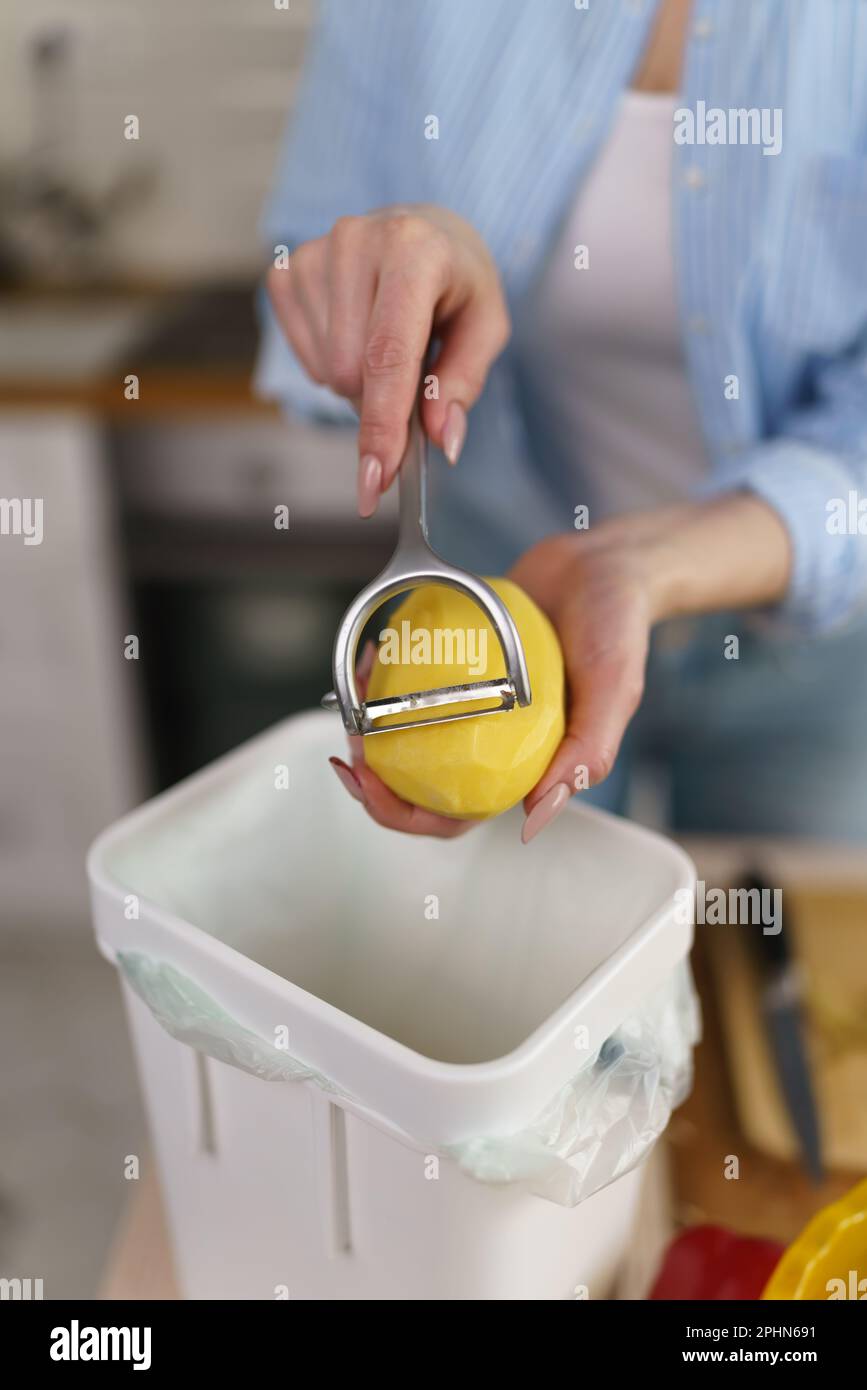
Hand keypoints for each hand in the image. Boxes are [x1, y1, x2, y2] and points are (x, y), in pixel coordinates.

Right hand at [267, 205, 509, 515]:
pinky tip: (356, 333)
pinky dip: (332, 365)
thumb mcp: (486, 328)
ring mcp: (314, 252)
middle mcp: (356, 240)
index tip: (376, 479)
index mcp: (414, 249)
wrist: (422, 230)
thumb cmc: (457, 283)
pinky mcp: (286, 270)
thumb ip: (464, 384)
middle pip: (351, 373)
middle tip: (414, 372)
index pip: (388, 355)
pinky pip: (305, 358)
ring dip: (359, 381)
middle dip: (382, 399)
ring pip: (326, 371)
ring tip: (386, 341)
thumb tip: (441, 440)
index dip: (382, 425)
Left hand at [329, 495, 791, 840]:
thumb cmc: (618, 629)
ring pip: (406, 733)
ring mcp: (471, 705)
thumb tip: (532, 818)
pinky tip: (376, 653)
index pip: (452, 814)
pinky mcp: (457, 665)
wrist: (607, 564)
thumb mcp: (613, 690)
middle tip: (348, 742)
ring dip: (370, 721)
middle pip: (416, 783)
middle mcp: (490, 743)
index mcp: (522, 767)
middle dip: (370, 776)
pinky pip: (413, 680)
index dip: (402, 814)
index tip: (368, 782)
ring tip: (355, 690)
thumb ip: (586, 753)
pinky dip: (387, 675)